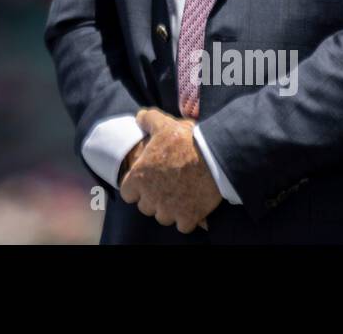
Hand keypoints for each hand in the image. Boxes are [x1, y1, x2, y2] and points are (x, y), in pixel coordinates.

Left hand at [118, 108, 222, 232]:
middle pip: (145, 207)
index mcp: (139, 177)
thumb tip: (139, 117)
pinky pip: (182, 226)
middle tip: (165, 187)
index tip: (147, 182)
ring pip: (162, 218)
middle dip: (153, 199)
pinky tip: (192, 206)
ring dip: (169, 210)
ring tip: (178, 197)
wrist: (214, 156)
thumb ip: (147, 120)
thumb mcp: (164, 125)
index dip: (136, 188)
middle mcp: (151, 197)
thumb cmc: (186, 140)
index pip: (127, 193)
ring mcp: (170, 209)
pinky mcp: (188, 217)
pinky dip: (187, 219)